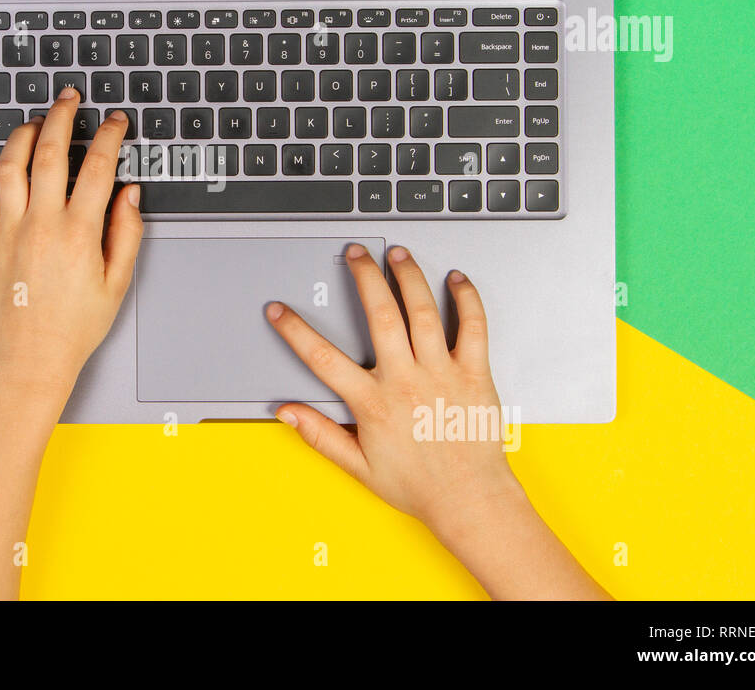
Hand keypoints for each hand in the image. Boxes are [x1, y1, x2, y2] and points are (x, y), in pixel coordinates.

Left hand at [0, 88, 142, 418]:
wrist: (29, 359)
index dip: (109, 136)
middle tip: (69, 99)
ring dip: (22, 135)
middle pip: (49, 151)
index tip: (114, 122)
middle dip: (61, 115)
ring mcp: (7, 231)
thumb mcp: (118, 282)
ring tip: (34, 123)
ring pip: (10, 165)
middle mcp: (41, 224)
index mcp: (79, 232)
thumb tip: (129, 193)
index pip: (98, 166)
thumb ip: (127, 232)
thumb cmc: (73, 327)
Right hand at [267, 245, 609, 598]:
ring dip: (409, 277)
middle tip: (356, 254)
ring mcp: (442, 373)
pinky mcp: (474, 373)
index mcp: (374, 403)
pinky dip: (466, 298)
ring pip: (423, 312)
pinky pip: (473, 326)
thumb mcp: (358, 465)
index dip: (296, 331)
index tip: (280, 311)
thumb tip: (288, 413)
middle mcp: (406, 381)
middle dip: (364, 277)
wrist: (469, 500)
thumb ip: (320, 435)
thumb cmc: (419, 485)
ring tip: (398, 254)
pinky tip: (457, 280)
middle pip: (380, 315)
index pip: (323, 358)